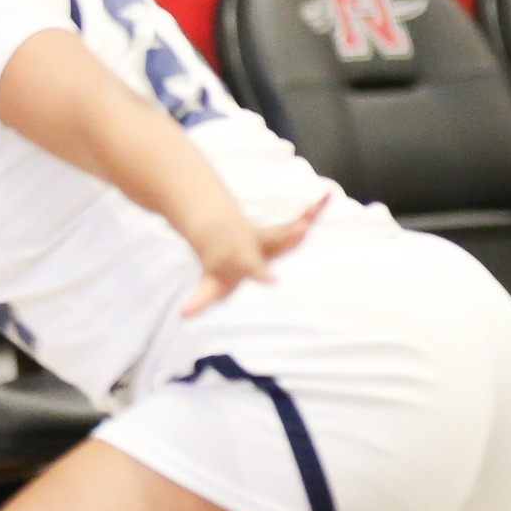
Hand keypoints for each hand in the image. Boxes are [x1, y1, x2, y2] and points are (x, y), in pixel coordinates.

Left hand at [180, 194, 328, 317]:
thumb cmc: (218, 264)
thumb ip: (200, 299)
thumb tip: (182, 315)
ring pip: (290, 226)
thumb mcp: (209, 283)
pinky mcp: (281, 231)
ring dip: (306, 217)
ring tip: (322, 203)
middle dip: (289, 235)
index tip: (275, 281)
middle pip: (274, 240)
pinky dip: (316, 208)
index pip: (252, 268)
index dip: (262, 275)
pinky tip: (328, 195)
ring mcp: (270, 236)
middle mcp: (259, 244)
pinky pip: (302, 218)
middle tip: (302, 228)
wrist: (215, 232)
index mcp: (244, 258)